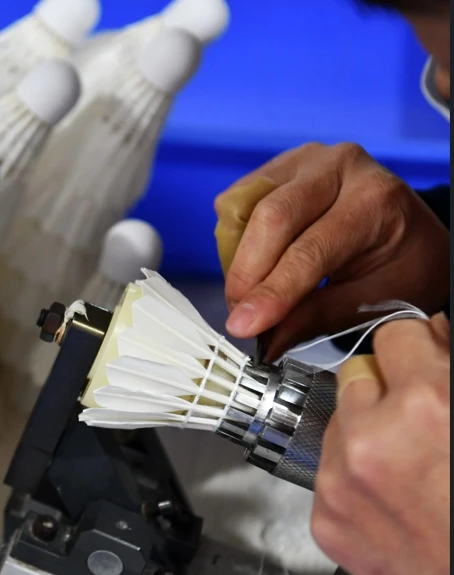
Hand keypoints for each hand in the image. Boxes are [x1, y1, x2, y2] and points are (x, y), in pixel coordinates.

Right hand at [213, 143, 449, 359]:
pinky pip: (236, 202)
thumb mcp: (376, 300)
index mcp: (376, 200)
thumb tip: (266, 340)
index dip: (272, 291)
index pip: (310, 250)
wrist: (411, 228)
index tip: (243, 326)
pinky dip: (236, 239)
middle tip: (239, 314)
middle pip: (271, 217)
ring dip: (236, 257)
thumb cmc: (402, 266)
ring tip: (253, 289)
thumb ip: (318, 317)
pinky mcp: (279, 166)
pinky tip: (257, 260)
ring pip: (243, 207)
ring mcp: (305, 160)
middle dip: (246, 273)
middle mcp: (339, 166)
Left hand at [311, 315, 450, 574]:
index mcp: (423, 405)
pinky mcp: (324, 517)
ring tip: (405, 461)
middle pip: (354, 374)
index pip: (393, 336)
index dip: (414, 346)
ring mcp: (338, 480)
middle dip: (384, 387)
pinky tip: (389, 496)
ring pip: (335, 422)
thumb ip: (451, 366)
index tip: (420, 354)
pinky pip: (327, 473)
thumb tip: (432, 336)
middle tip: (414, 414)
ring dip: (363, 430)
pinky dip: (351, 477)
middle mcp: (370, 438)